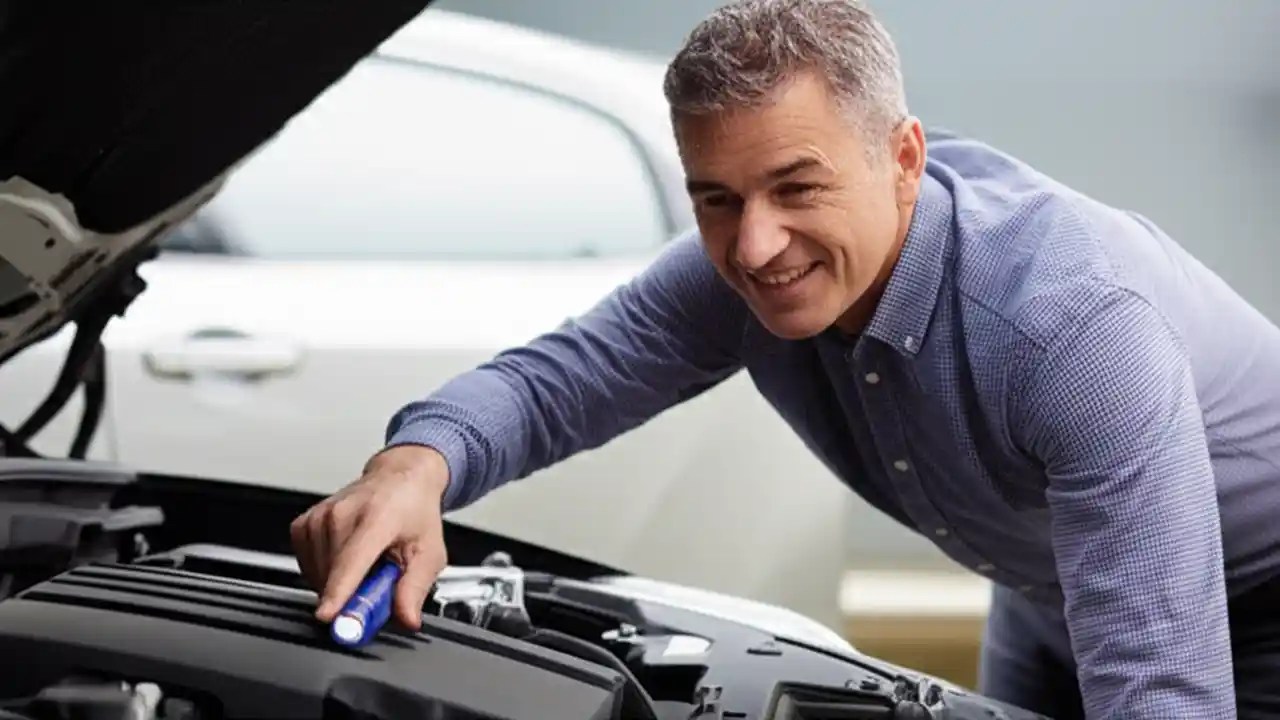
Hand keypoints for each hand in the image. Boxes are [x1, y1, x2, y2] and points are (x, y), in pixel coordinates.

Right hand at [289, 444, 450, 630]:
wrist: (400, 479)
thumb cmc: (414, 511)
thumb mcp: (430, 552)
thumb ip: (416, 588)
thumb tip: (406, 619)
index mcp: (377, 517)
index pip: (351, 560)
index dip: (338, 592)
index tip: (327, 616)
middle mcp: (343, 513)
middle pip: (333, 575)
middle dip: (353, 596)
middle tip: (379, 581)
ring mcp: (319, 517)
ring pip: (318, 575)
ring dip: (340, 584)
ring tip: (366, 563)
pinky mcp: (303, 524)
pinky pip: (306, 567)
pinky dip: (325, 573)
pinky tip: (346, 559)